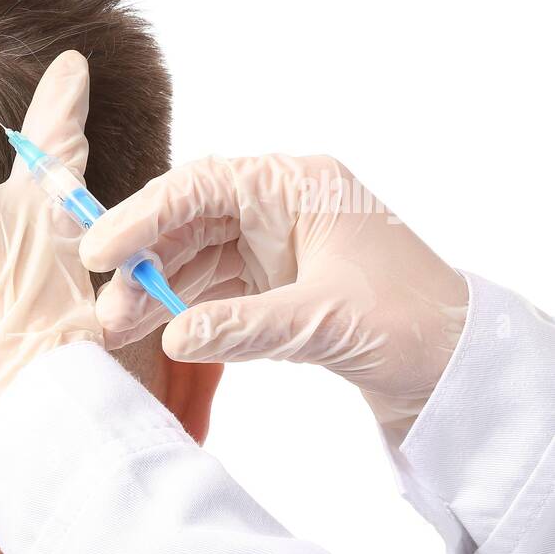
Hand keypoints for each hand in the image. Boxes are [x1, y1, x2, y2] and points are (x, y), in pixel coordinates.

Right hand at [81, 154, 468, 437]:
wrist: (456, 367)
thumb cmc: (411, 324)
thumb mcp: (324, 321)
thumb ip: (243, 327)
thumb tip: (173, 337)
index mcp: (297, 187)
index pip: (202, 186)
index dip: (142, 216)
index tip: (98, 252)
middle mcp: (280, 206)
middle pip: (187, 221)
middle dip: (141, 263)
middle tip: (107, 310)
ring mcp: (274, 244)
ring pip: (192, 256)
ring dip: (153, 290)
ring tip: (118, 329)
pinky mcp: (272, 282)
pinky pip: (210, 287)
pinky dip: (180, 308)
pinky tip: (153, 330)